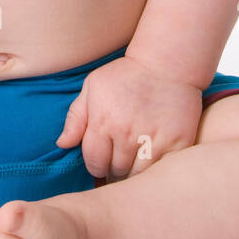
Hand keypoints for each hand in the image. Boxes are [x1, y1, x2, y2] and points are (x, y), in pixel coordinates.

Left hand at [54, 57, 202, 179]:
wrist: (167, 63)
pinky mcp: (177, 143)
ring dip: (133, 172)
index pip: (94, 162)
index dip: (96, 165)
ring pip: (137, 175)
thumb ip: (75, 118)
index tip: (102, 160)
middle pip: (115, 171)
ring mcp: (153, 140)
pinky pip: (161, 170)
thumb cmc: (126, 74)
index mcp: (103, 122)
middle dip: (114, 168)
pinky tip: (152, 159)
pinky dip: (155, 169)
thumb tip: (62, 144)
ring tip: (134, 160)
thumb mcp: (93, 87)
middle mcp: (126, 134)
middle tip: (119, 159)